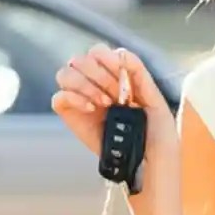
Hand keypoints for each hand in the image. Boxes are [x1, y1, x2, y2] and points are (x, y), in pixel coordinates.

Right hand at [52, 43, 179, 168]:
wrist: (149, 162)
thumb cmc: (156, 133)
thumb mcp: (155, 98)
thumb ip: (139, 73)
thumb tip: (120, 53)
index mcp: (115, 76)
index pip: (98, 52)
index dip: (106, 59)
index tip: (120, 73)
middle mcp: (95, 84)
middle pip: (79, 59)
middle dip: (98, 74)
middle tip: (114, 94)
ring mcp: (81, 100)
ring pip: (64, 73)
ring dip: (84, 84)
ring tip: (104, 102)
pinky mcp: (71, 117)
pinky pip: (58, 98)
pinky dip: (73, 98)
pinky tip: (91, 108)